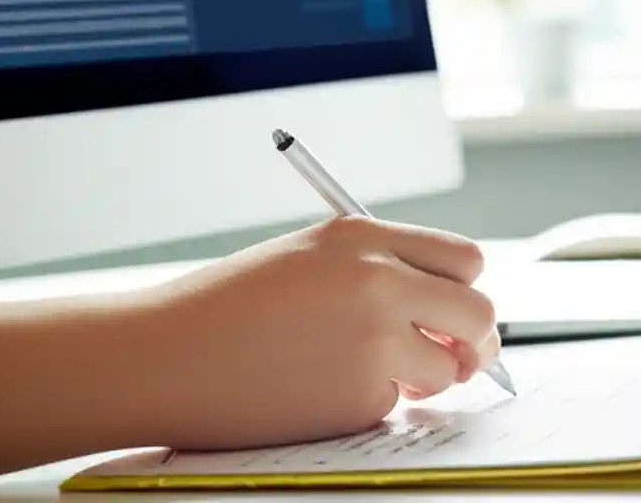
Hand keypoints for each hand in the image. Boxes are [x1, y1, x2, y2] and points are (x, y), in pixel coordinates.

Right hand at [132, 216, 499, 450]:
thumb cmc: (226, 307)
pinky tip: (315, 390)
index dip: (465, 290)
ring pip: (447, 368)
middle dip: (477, 340)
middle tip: (458, 356)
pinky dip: (368, 404)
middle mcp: (380, 282)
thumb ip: (380, 270)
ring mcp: (374, 341)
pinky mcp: (359, 397)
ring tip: (359, 371)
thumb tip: (448, 309)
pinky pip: (393, 404)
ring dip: (423, 378)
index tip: (459, 310)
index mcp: (364, 237)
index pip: (465, 260)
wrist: (161, 356)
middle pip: (479, 313)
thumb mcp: (308, 258)